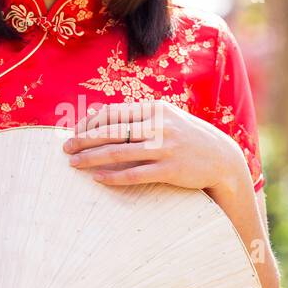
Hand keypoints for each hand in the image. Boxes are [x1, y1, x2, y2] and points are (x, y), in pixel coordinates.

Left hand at [62, 99, 243, 195]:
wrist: (222, 158)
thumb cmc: (187, 138)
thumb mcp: (166, 119)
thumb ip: (139, 118)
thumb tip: (102, 118)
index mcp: (155, 109)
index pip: (113, 113)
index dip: (90, 123)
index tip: (74, 132)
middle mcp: (159, 125)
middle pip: (112, 131)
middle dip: (84, 140)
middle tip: (65, 149)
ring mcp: (166, 147)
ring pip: (119, 152)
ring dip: (92, 158)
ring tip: (74, 164)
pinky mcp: (171, 169)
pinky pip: (135, 173)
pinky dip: (114, 176)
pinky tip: (98, 178)